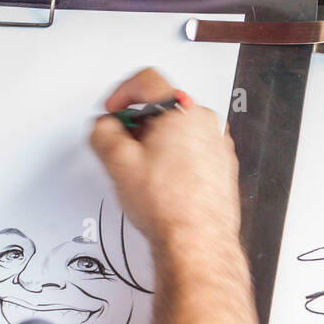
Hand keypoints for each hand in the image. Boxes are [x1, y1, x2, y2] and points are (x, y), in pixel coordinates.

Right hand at [89, 67, 240, 252]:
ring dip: (156, 143)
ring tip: (143, 172)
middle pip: (163, 107)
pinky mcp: (222, 165)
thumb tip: (103, 126)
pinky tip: (162, 184)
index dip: (120, 94)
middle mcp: (206, 123)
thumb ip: (102, 132)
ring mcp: (218, 144)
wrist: (197, 242)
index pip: (146, 81)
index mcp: (183, 112)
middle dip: (138, 124)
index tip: (113, 112)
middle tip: (123, 148)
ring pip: (178, 130)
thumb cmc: (169, 206)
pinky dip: (175, 158)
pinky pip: (193, 150)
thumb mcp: (117, 163)